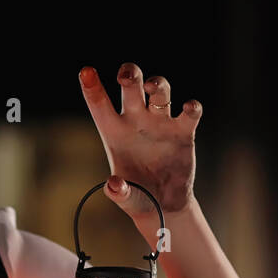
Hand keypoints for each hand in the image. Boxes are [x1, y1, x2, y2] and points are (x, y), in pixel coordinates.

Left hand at [78, 63, 200, 219]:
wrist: (165, 206)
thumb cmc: (139, 198)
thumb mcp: (127, 200)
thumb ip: (119, 193)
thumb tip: (114, 185)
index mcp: (115, 133)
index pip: (100, 106)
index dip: (92, 87)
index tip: (85, 71)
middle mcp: (137, 122)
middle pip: (132, 88)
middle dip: (130, 75)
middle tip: (126, 75)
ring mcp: (160, 123)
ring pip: (160, 92)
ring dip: (158, 84)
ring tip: (152, 86)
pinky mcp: (183, 131)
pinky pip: (189, 113)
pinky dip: (191, 107)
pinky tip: (189, 108)